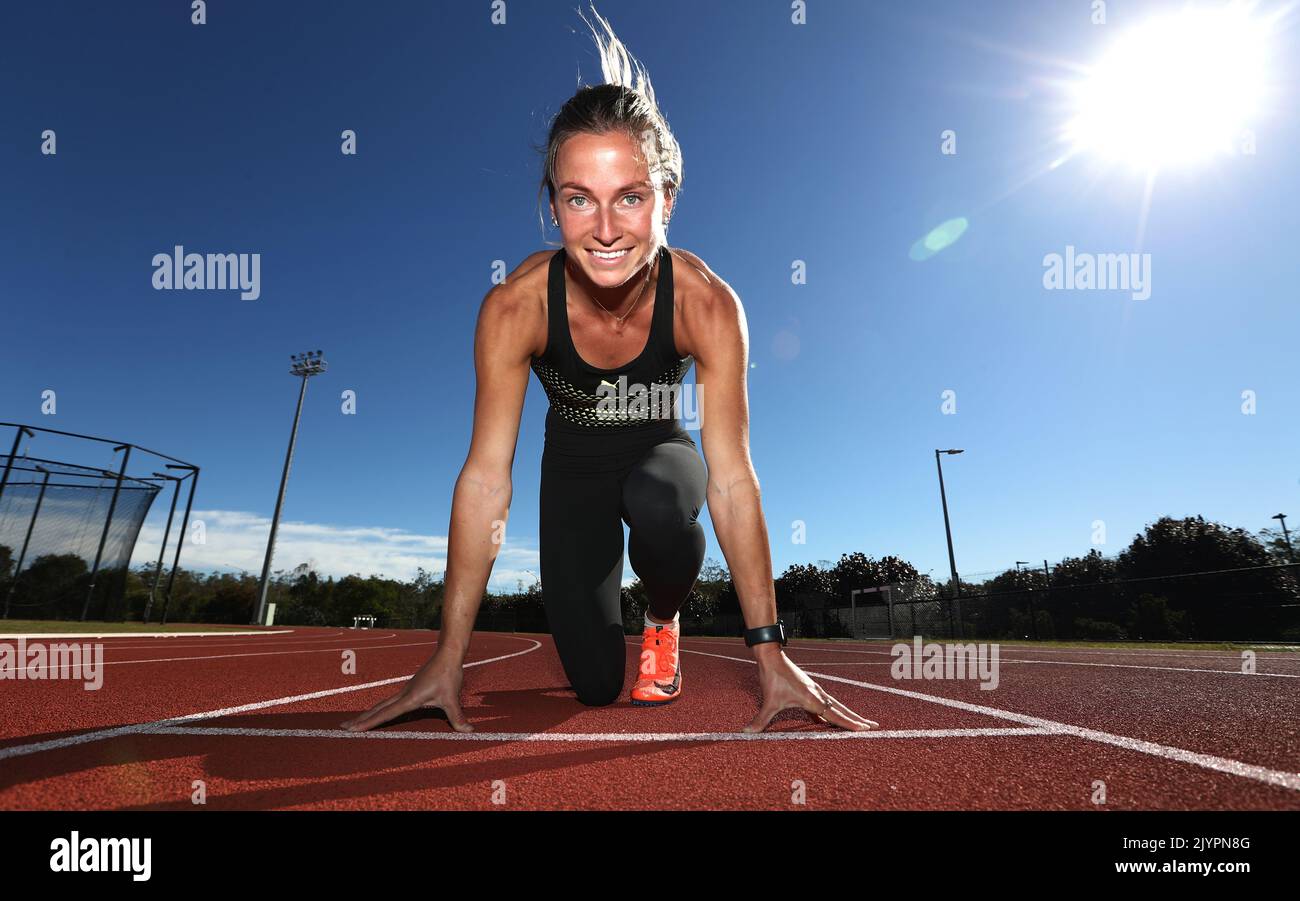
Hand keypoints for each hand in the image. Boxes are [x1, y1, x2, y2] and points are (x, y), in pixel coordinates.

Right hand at [340, 653, 472, 732]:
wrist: (447, 653)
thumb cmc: (448, 674)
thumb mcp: (452, 698)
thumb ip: (457, 717)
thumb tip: (468, 732)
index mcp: (410, 698)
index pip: (385, 714)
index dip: (369, 723)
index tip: (352, 729)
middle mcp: (404, 694)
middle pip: (378, 709)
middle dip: (361, 719)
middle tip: (343, 727)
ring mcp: (405, 690)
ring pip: (382, 704)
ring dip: (369, 713)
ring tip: (355, 722)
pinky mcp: (410, 688)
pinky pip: (390, 701)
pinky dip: (380, 708)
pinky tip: (380, 711)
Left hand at [743, 647, 877, 732]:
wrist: (771, 656)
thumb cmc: (772, 678)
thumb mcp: (768, 701)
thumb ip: (760, 720)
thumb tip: (746, 733)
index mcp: (812, 700)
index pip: (835, 716)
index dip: (850, 724)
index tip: (864, 730)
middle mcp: (818, 694)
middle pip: (842, 710)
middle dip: (857, 720)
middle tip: (874, 727)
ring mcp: (815, 690)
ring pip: (836, 705)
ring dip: (849, 714)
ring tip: (861, 722)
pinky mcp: (810, 688)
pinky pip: (826, 703)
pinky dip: (833, 711)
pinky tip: (829, 719)